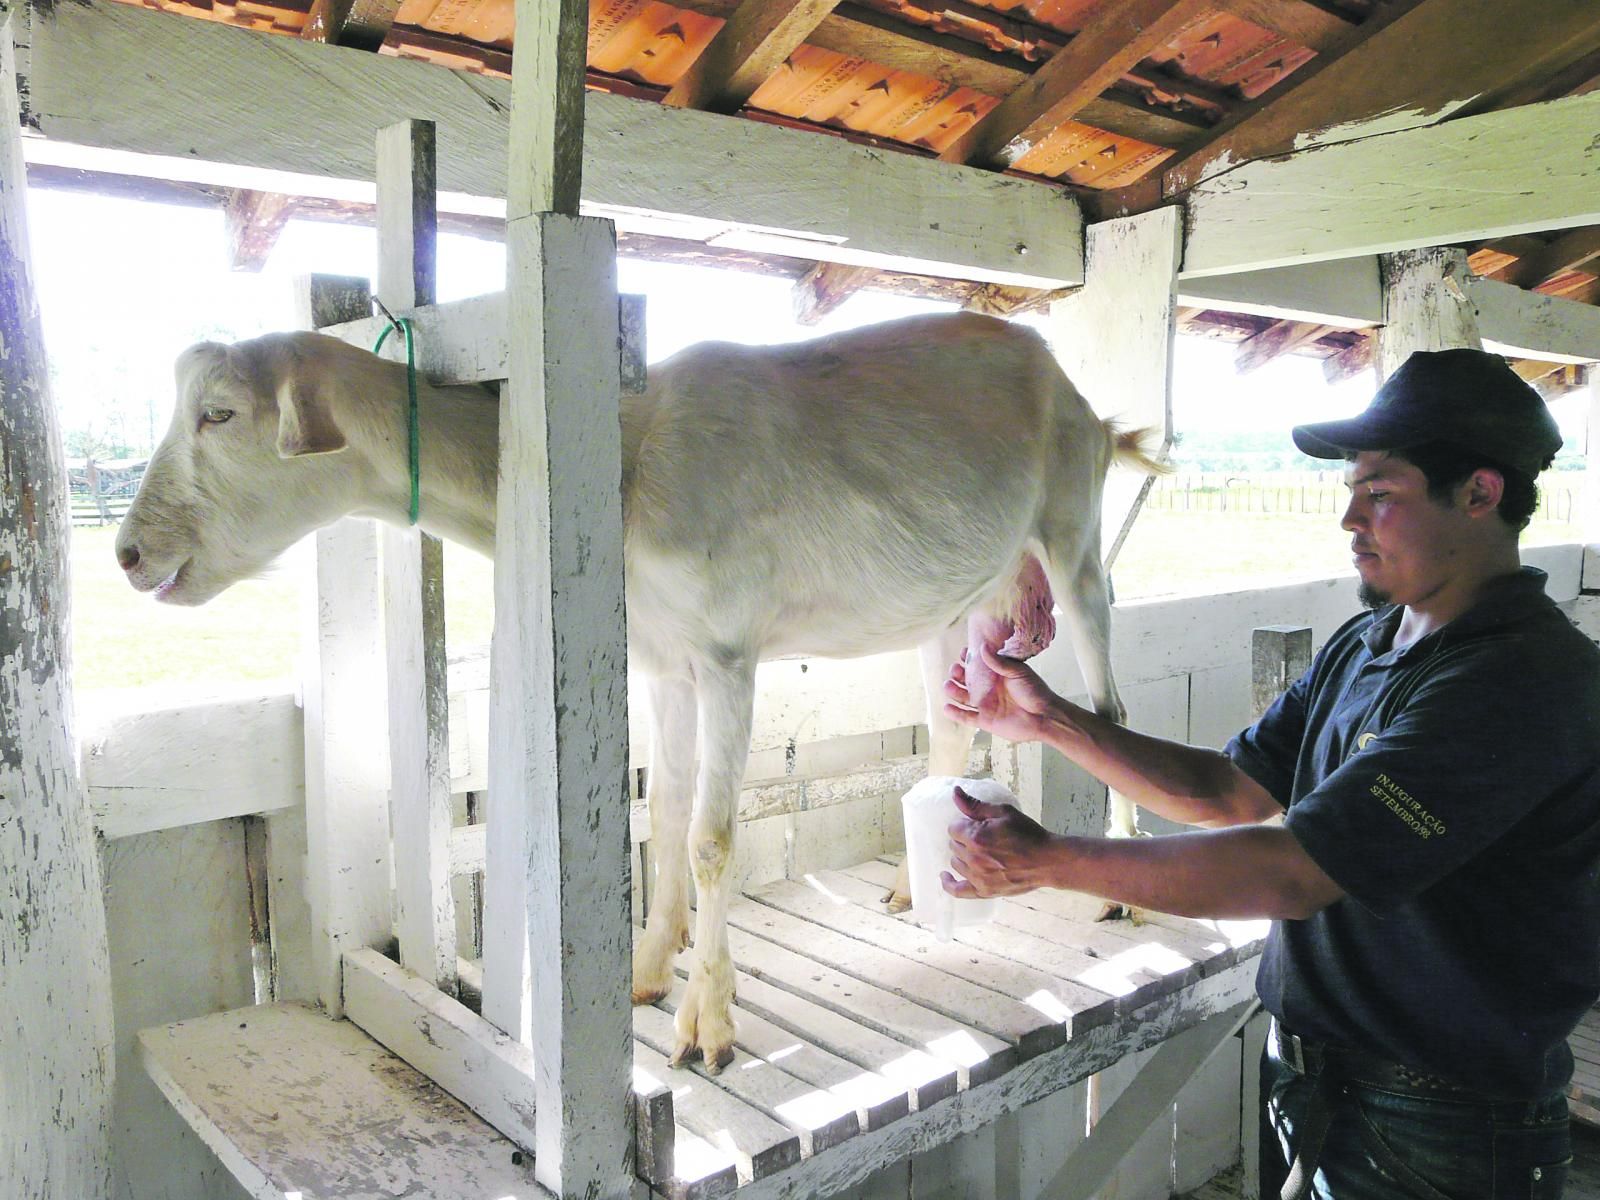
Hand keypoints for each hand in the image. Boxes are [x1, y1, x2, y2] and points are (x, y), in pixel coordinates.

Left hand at [941, 785, 1057, 897]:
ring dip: (962, 856)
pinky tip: (944, 877)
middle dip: (963, 839)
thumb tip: (955, 793)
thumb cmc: (1028, 834)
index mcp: (976, 837)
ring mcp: (978, 877)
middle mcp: (973, 858)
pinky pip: (958, 891)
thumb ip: (975, 805)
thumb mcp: (1004, 812)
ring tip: (978, 852)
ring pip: (956, 863)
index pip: (953, 828)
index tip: (975, 825)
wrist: (1046, 860)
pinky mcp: (984, 891)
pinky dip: (949, 884)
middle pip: (954, 845)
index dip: (963, 825)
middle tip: (981, 837)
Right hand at [942, 643, 1063, 745]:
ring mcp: (986, 704)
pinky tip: (947, 707)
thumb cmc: (1034, 691)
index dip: (968, 659)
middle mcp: (989, 688)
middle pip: (966, 680)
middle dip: (957, 674)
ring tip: (948, 685)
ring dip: (953, 691)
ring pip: (963, 697)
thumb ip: (999, 662)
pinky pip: (966, 717)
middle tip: (955, 670)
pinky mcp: (985, 720)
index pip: (978, 664)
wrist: (1044, 717)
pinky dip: (955, 713)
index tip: (963, 653)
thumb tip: (982, 646)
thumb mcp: (1018, 672)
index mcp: (996, 674)